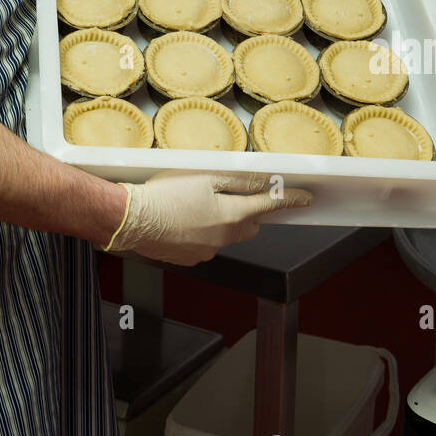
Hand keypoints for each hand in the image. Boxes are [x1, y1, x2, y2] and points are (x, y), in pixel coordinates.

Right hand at [99, 169, 312, 266]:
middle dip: (249, 211)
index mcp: (231, 216)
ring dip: (222, 221)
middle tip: (235, 194)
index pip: (270, 207)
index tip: (305, 198)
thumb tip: (266, 183)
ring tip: (196, 204)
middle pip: (249, 225)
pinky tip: (183, 219)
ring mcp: (207, 252)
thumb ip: (239, 182)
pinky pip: (207, 244)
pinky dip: (202, 232)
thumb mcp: (204, 177)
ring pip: (227, 235)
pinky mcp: (190, 258)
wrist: (130, 219)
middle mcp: (223, 239)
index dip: (289, 200)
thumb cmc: (163, 193)